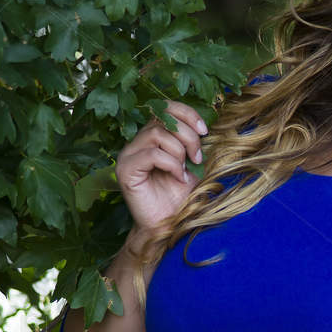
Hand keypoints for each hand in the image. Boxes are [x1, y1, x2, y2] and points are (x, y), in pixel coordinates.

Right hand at [113, 99, 210, 234]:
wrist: (170, 224)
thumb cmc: (180, 195)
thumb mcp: (194, 165)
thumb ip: (195, 143)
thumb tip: (206, 124)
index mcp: (152, 137)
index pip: (164, 108)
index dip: (187, 113)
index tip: (205, 130)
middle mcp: (137, 142)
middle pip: (162, 118)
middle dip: (188, 135)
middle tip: (197, 158)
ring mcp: (128, 155)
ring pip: (156, 134)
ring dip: (179, 151)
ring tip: (186, 170)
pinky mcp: (125, 170)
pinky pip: (151, 154)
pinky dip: (171, 164)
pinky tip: (178, 178)